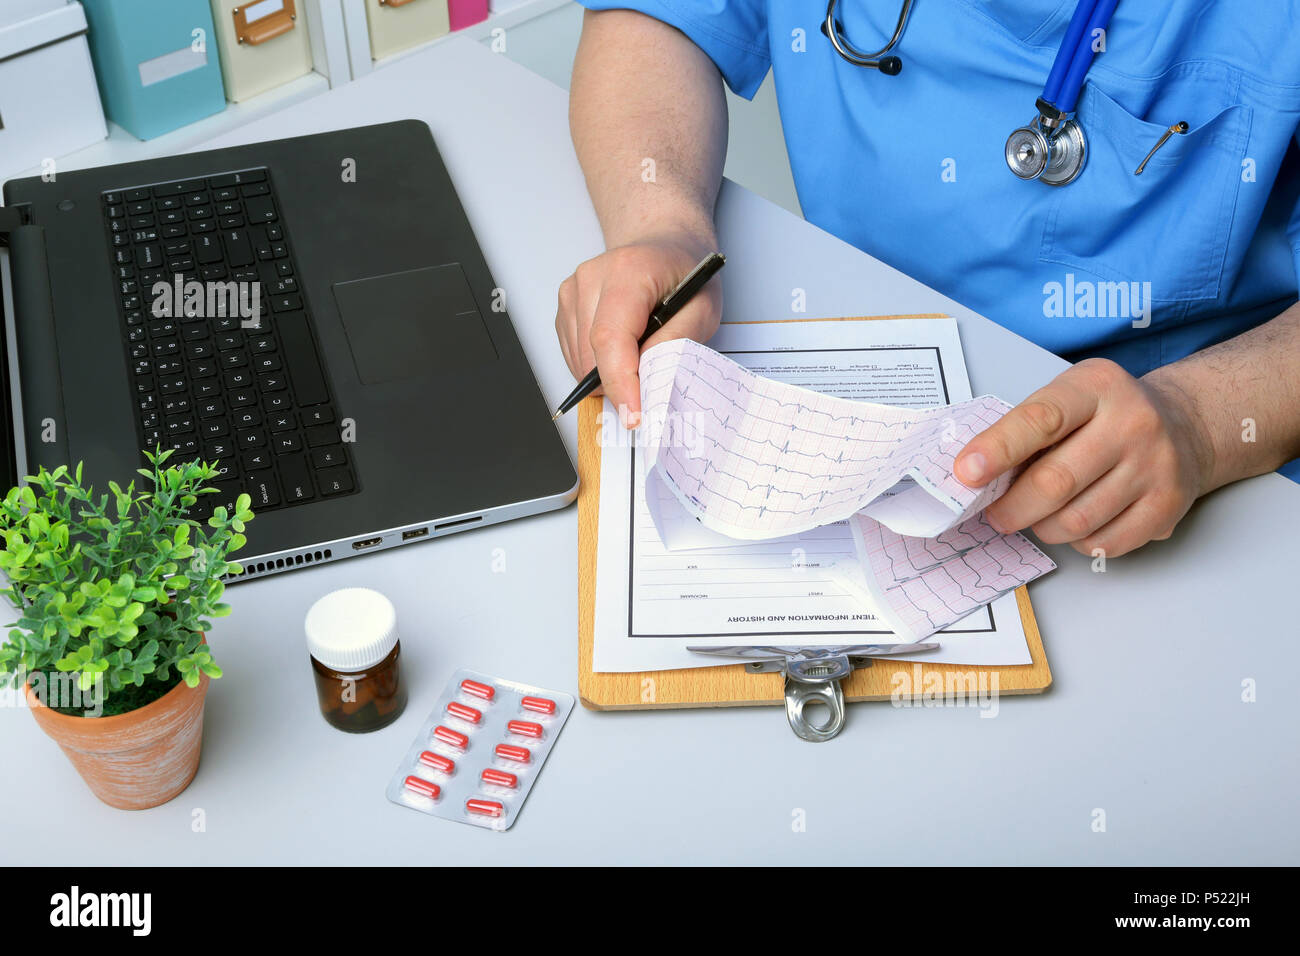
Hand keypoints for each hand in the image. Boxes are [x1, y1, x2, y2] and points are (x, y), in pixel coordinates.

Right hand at [554, 231, 721, 425]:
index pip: (611, 337)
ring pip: (579, 361)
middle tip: (650, 385)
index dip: (620, 382)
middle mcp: (592, 277)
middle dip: (619, 384)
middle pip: (591, 354)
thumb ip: (676, 344)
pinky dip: (598, 365)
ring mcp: (572, 290)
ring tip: (640, 351)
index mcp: (628, 271)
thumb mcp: (703, 308)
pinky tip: (622, 347)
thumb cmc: (684, 272)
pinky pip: (574, 355)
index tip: (633, 414)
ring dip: (608, 375)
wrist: (664, 244)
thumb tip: (650, 383)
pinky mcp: (564, 306)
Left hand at [953, 358, 1214, 557]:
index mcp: (1096, 387)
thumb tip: (974, 477)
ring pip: (1076, 520)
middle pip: (1055, 482)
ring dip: (1043, 527)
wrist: (1182, 425)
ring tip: (1038, 516)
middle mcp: (1133, 422)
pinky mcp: (1169, 505)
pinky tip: (1076, 522)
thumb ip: (1025, 430)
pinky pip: (1104, 543)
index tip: (966, 474)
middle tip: (996, 514)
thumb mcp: (1068, 398)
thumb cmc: (1104, 415)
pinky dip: (1077, 542)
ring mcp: (1156, 465)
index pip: (1040, 420)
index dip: (998, 450)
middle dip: (1012, 507)